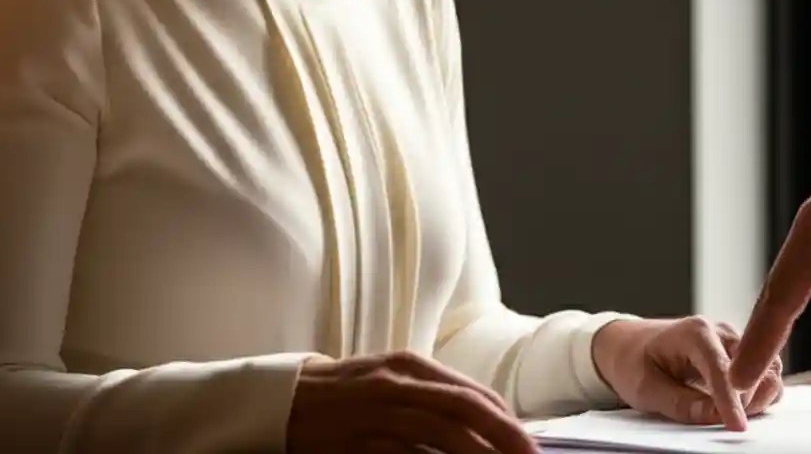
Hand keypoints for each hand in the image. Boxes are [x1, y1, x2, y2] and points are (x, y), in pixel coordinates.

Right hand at [287, 350, 537, 452]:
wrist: (280, 402)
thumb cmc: (343, 395)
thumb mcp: (389, 382)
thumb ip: (431, 396)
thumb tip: (483, 419)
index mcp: (409, 365)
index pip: (473, 394)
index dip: (506, 421)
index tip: (530, 446)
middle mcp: (398, 384)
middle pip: (466, 410)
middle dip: (506, 437)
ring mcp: (378, 412)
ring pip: (442, 434)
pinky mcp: (358, 441)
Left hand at [592, 317, 783, 431]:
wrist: (631, 347)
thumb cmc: (635, 364)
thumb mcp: (646, 388)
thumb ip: (681, 403)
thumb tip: (716, 416)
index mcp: (696, 332)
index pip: (722, 369)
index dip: (731, 400)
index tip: (737, 426)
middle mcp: (722, 332)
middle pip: (756, 366)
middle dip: (748, 399)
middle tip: (727, 422)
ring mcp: (735, 341)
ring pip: (769, 370)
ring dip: (759, 397)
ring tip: (732, 415)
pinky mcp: (742, 355)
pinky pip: (767, 375)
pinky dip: (762, 394)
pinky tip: (741, 407)